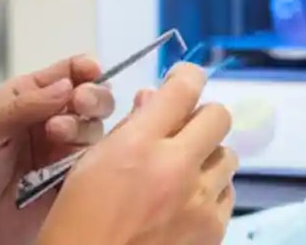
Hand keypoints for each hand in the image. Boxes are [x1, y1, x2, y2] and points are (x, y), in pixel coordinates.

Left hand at [0, 55, 114, 244]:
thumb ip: (24, 106)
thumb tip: (66, 86)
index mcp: (29, 97)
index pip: (67, 72)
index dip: (84, 68)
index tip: (92, 71)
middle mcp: (51, 119)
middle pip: (92, 97)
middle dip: (92, 97)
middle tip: (79, 105)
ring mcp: (63, 150)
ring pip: (96, 128)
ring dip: (82, 128)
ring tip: (56, 137)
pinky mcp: (72, 178)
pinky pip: (96, 162)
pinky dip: (92, 157)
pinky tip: (71, 161)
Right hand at [37, 63, 237, 244]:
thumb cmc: (78, 224)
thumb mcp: (90, 165)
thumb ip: (129, 127)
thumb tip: (154, 97)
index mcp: (139, 146)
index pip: (184, 88)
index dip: (187, 77)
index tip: (183, 80)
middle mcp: (176, 169)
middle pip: (219, 117)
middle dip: (201, 117)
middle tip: (184, 129)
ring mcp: (199, 203)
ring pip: (228, 157)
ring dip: (207, 158)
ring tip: (181, 174)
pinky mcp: (212, 232)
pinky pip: (227, 196)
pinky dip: (211, 193)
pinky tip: (186, 203)